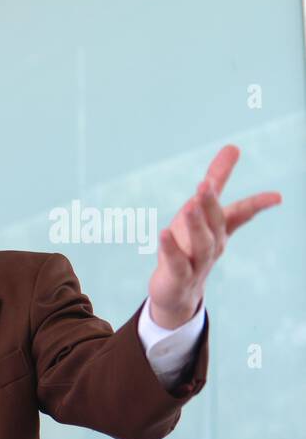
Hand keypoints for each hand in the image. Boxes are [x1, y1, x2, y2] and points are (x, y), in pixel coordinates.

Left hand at [148, 144, 281, 328]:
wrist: (176, 292)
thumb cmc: (188, 245)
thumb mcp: (200, 211)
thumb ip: (217, 181)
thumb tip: (233, 147)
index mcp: (219, 229)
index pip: (240, 214)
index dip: (257, 204)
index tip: (277, 197)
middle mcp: (212, 245)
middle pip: (216, 224)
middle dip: (211, 204)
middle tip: (204, 184)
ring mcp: (197, 263)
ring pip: (201, 244)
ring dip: (196, 225)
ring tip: (188, 205)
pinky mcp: (177, 278)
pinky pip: (176, 264)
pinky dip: (170, 250)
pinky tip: (162, 234)